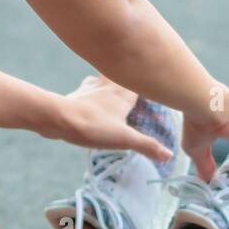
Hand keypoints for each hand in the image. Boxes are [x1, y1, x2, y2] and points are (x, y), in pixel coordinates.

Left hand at [39, 76, 173, 163]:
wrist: (59, 119)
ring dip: (110, 82)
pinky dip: (93, 91)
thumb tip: (169, 155)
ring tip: (115, 90)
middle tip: (136, 82)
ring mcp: (92, 87)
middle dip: (129, 76)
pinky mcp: (77, 93)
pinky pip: (89, 87)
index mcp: (123, 92)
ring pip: (105, 77)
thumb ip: (147, 146)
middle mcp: (109, 84)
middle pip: (123, 73)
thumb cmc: (95, 127)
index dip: (149, 79)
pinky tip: (92, 100)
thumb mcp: (124, 139)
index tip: (156, 81)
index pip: (141, 79)